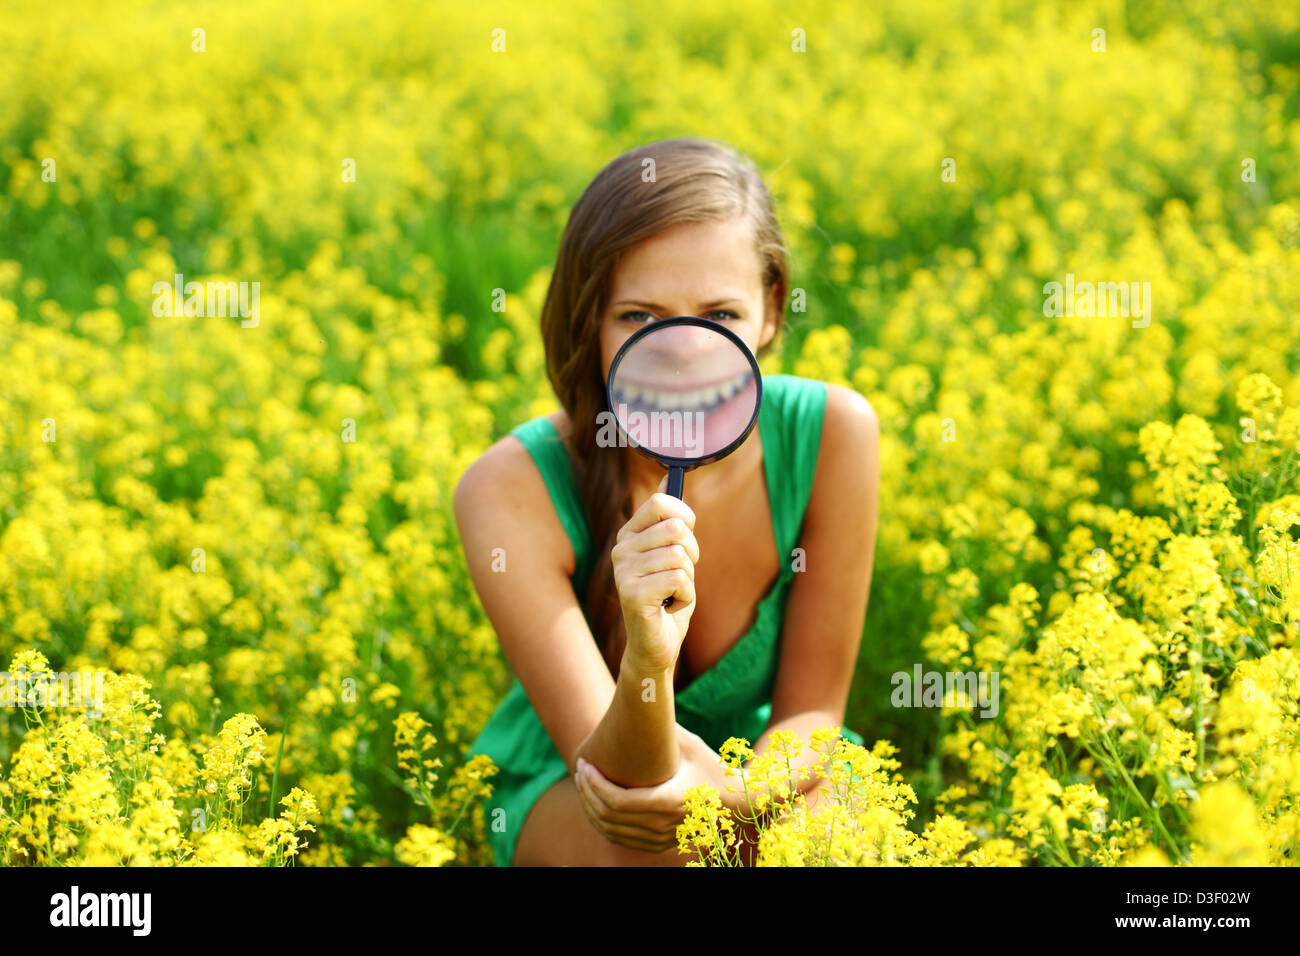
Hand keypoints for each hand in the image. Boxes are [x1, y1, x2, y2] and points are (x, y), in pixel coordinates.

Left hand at [573, 725, 736, 854]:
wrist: (737, 803)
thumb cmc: (714, 769)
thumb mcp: (691, 745)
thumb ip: (666, 728)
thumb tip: (642, 700)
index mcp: (668, 800)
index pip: (617, 801)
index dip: (595, 785)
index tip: (584, 765)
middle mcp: (662, 824)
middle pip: (609, 817)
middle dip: (587, 794)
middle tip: (580, 771)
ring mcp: (661, 837)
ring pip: (612, 831)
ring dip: (591, 809)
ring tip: (584, 786)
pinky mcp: (660, 843)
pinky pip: (623, 839)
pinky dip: (605, 824)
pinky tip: (597, 806)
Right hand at [610, 473, 698, 669]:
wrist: (656, 646)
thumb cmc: (667, 599)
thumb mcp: (671, 554)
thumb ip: (669, 519)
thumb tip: (668, 478)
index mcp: (628, 535)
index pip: (661, 503)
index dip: (685, 519)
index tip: (686, 540)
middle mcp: (620, 550)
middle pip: (677, 529)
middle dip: (692, 555)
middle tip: (680, 576)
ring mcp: (623, 571)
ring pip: (681, 556)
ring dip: (688, 579)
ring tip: (672, 594)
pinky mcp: (632, 594)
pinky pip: (680, 579)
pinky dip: (685, 597)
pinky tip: (670, 607)